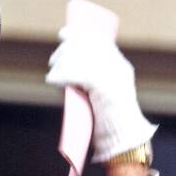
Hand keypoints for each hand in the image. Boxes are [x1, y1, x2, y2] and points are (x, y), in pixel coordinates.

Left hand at [44, 27, 155, 161]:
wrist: (123, 142)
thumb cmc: (111, 125)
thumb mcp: (104, 96)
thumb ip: (92, 82)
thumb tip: (67, 67)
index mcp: (122, 68)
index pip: (100, 42)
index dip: (80, 35)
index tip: (64, 33)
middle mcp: (119, 69)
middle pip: (88, 46)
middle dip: (67, 49)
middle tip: (54, 60)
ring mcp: (114, 77)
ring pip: (80, 58)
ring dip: (62, 63)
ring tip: (53, 73)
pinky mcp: (104, 87)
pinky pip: (76, 74)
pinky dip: (61, 76)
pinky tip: (52, 81)